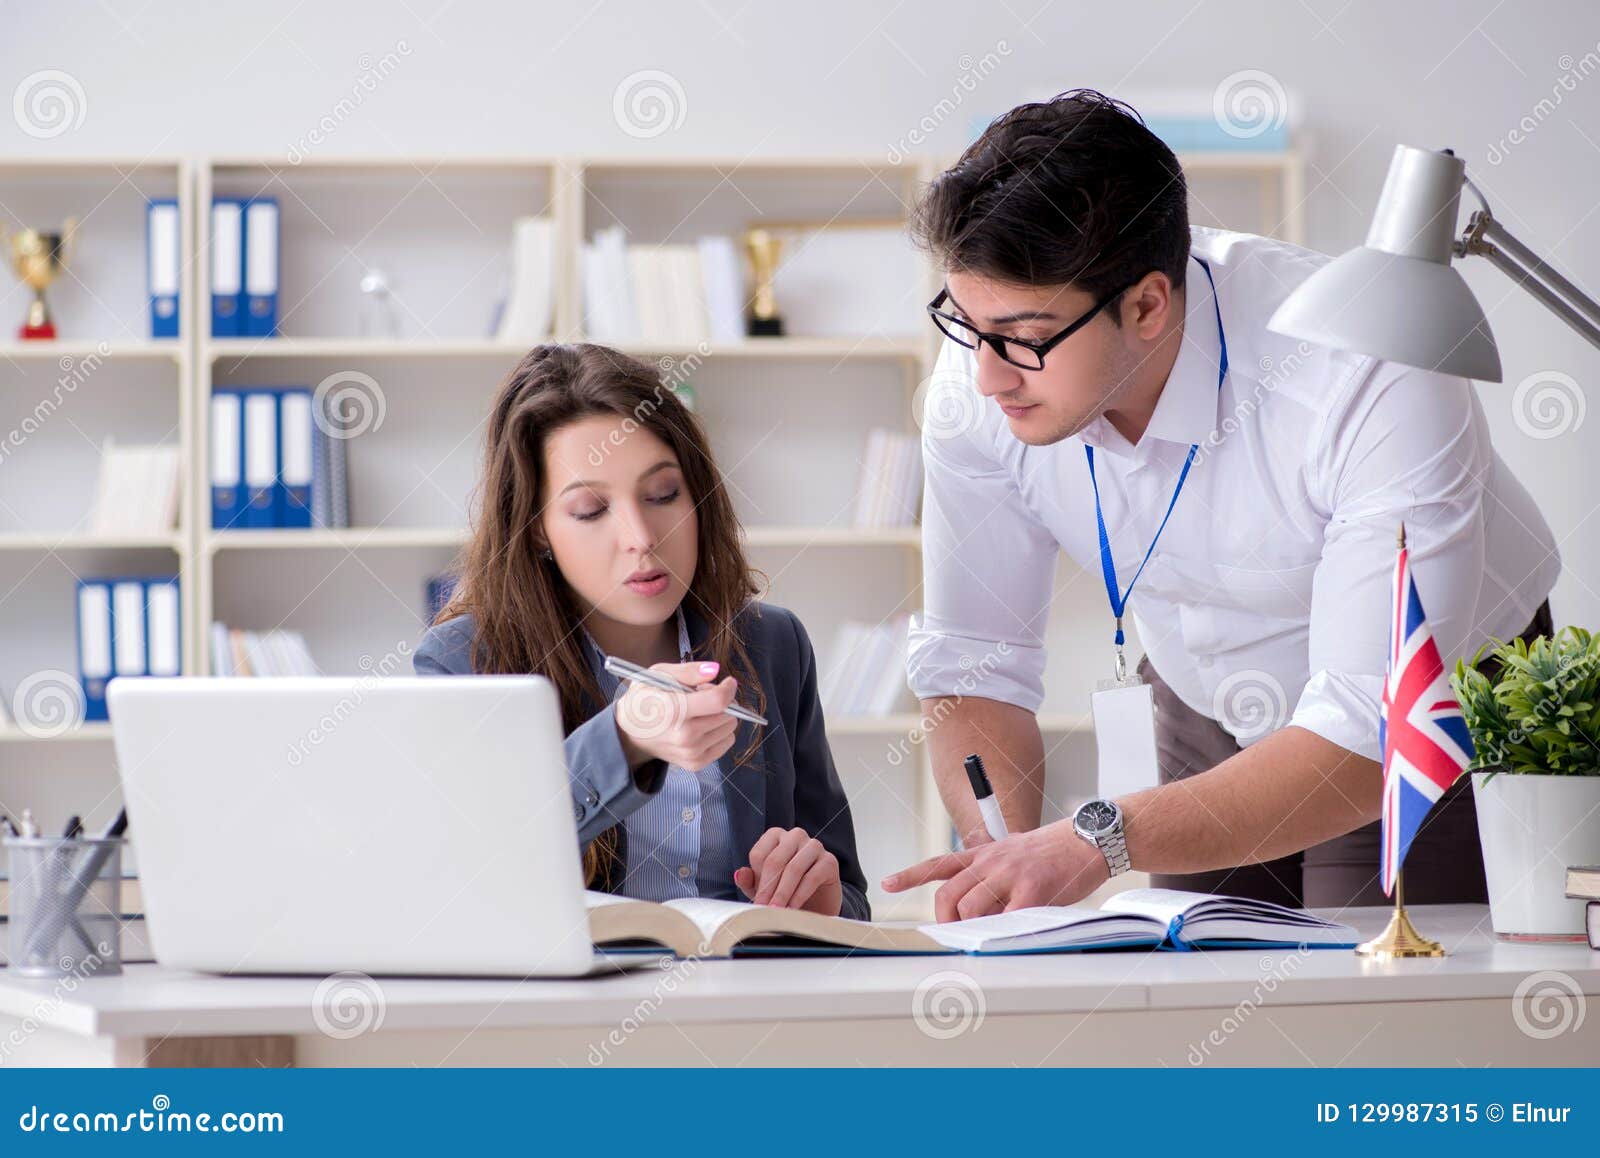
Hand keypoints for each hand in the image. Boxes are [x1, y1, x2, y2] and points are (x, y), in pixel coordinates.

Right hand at [615, 661, 737, 770]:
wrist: (629, 733)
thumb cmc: (644, 700)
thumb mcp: (658, 675)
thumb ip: (688, 671)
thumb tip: (714, 671)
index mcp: (674, 710)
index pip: (718, 701)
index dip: (728, 689)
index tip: (727, 682)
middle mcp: (685, 735)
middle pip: (728, 715)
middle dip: (722, 701)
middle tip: (703, 696)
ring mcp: (691, 752)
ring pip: (730, 728)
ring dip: (720, 717)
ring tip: (699, 712)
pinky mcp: (695, 763)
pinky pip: (726, 743)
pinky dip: (719, 732)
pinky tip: (701, 726)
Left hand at [734, 826, 841, 916]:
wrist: (817, 902)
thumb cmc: (787, 889)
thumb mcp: (764, 887)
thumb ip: (750, 880)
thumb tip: (740, 874)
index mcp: (775, 836)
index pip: (759, 854)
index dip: (756, 880)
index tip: (756, 901)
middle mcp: (795, 835)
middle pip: (775, 860)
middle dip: (768, 889)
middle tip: (763, 909)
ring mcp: (814, 846)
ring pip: (793, 868)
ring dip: (783, 893)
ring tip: (777, 911)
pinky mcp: (829, 860)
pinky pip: (811, 877)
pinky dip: (800, 895)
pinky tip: (793, 908)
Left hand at [880, 817, 1109, 922]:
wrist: (1085, 840)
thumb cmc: (1051, 852)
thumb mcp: (1011, 850)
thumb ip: (989, 870)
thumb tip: (973, 903)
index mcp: (983, 853)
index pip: (938, 864)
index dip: (910, 875)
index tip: (887, 884)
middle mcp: (990, 861)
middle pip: (949, 896)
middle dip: (947, 921)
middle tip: (956, 934)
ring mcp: (1009, 875)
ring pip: (971, 910)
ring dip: (975, 929)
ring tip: (991, 931)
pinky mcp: (1031, 890)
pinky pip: (1006, 919)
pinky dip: (1003, 933)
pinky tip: (1011, 933)